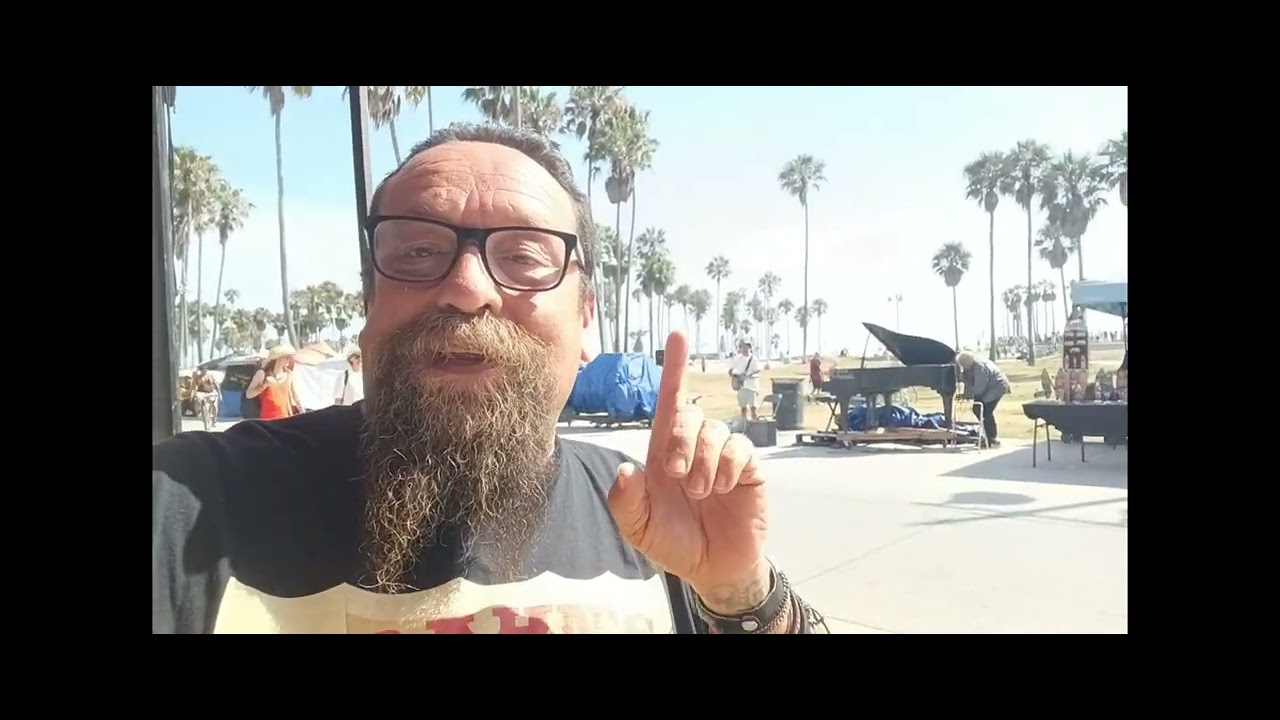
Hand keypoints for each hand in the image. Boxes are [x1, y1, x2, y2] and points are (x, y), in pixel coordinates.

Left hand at [608, 332, 769, 614]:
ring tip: (702, 492)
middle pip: (689, 414)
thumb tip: (626, 470)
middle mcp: (693, 448)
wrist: (713, 569)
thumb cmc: (674, 544)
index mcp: (663, 454)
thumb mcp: (639, 529)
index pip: (668, 404)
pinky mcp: (749, 469)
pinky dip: (730, 465)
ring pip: (715, 430)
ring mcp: (722, 456)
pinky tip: (724, 488)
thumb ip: (626, 502)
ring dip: (705, 460)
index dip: (674, 369)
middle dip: (681, 439)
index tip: (678, 336)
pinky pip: (741, 448)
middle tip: (679, 476)